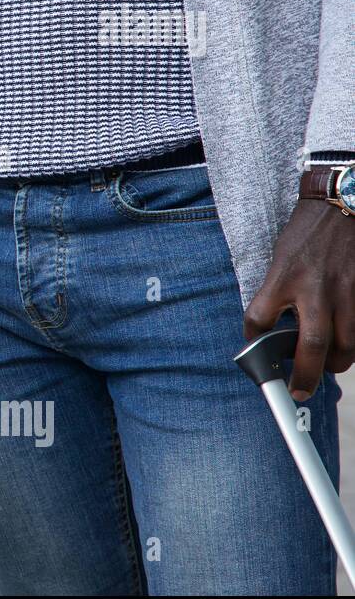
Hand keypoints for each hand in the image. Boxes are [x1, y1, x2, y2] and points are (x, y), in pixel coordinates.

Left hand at [244, 199, 354, 399]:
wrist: (341, 206)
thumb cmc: (306, 234)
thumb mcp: (280, 258)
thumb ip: (277, 291)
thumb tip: (273, 327)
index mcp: (283, 277)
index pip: (258, 319)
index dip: (253, 341)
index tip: (255, 354)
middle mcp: (315, 289)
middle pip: (312, 346)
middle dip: (306, 376)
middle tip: (299, 392)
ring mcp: (346, 292)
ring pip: (346, 346)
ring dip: (336, 365)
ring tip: (326, 369)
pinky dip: (352, 344)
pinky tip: (344, 347)